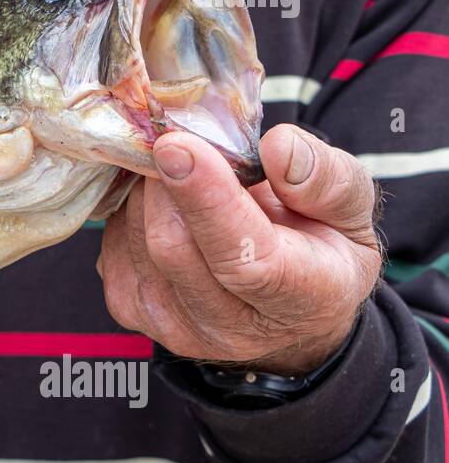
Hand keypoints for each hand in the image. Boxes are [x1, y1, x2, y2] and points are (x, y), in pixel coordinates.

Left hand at [97, 124, 382, 374]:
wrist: (282, 305)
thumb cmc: (321, 245)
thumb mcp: (350, 208)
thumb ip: (326, 178)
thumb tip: (277, 147)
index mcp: (302, 298)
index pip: (244, 257)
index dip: (206, 199)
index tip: (176, 145)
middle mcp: (232, 327)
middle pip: (172, 246)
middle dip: (165, 181)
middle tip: (177, 135)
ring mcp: (173, 325)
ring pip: (135, 238)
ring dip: (148, 191)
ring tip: (179, 171)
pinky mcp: (131, 310)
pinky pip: (113, 243)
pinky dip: (131, 209)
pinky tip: (162, 200)